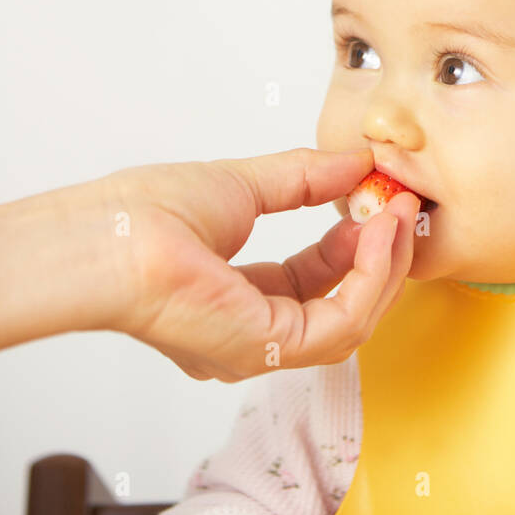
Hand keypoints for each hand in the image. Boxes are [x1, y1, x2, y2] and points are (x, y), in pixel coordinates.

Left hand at [111, 147, 420, 379]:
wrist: (113, 237)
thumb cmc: (145, 217)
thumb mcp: (243, 185)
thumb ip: (304, 178)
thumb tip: (356, 163)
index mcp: (235, 303)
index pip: (315, 284)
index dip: (355, 245)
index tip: (380, 205)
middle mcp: (249, 337)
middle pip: (341, 307)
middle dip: (381, 256)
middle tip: (401, 207)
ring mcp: (259, 351)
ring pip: (353, 321)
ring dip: (386, 265)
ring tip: (399, 213)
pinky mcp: (268, 351)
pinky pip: (344, 322)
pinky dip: (372, 276)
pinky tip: (380, 231)